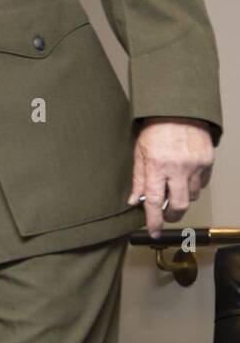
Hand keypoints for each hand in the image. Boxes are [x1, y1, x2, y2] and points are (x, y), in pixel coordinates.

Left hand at [127, 117, 213, 237]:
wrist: (179, 110)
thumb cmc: (155, 129)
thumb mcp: (139, 152)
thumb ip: (138, 179)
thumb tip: (134, 201)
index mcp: (157, 165)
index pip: (153, 201)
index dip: (153, 220)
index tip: (153, 231)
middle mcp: (178, 167)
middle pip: (179, 205)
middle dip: (171, 215)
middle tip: (165, 216)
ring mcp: (196, 165)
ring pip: (192, 195)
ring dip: (181, 198)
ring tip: (172, 188)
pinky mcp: (208, 162)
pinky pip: (202, 183)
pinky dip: (193, 185)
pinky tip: (184, 177)